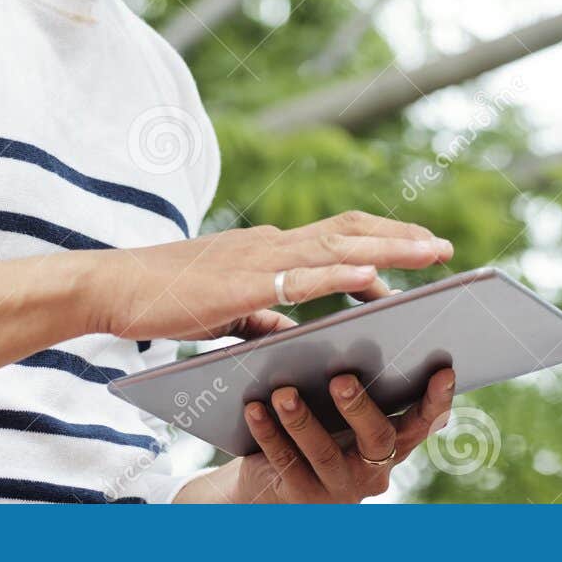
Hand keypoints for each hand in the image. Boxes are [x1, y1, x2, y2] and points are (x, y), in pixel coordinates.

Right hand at [85, 210, 452, 342]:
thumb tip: (295, 331)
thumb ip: (264, 314)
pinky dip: (342, 273)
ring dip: (390, 249)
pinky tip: (374, 276)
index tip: (419, 247)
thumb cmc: (166, 298)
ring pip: (338, 246)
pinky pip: (303, 277)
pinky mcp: (245, 283)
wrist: (116, 288)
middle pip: (350, 230)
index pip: (337, 234)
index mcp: (269, 248)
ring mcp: (260, 259)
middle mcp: (272, 244)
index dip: (381, 237)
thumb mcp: (228, 308)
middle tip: (445, 247)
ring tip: (432, 254)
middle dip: (401, 238)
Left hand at [225, 367, 456, 502]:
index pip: (422, 423)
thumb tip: (379, 309)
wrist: (274, 486)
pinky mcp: (301, 498)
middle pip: (378, 440)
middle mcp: (373, 469)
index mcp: (392, 442)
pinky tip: (254, 408)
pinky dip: (268, 433)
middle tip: (341, 379)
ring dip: (302, 419)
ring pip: (324, 453)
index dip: (436, 400)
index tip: (444, 370)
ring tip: (283, 392)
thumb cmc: (319, 428)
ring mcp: (338, 488)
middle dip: (360, 408)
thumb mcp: (344, 411)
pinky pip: (285, 463)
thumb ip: (361, 377)